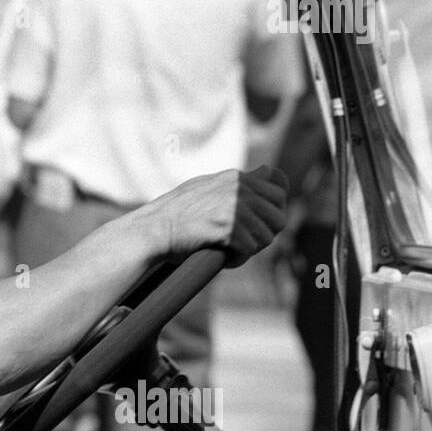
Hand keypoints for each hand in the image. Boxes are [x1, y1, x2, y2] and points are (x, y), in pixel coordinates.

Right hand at [132, 165, 288, 266]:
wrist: (152, 229)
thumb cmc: (176, 214)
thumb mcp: (207, 187)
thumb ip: (237, 183)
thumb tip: (268, 171)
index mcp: (235, 177)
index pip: (279, 193)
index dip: (272, 214)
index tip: (256, 227)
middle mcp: (239, 188)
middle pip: (279, 217)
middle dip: (265, 234)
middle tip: (243, 243)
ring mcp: (235, 206)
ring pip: (266, 236)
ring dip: (250, 249)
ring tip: (228, 251)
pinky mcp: (230, 226)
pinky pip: (249, 249)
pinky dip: (237, 259)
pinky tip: (221, 256)